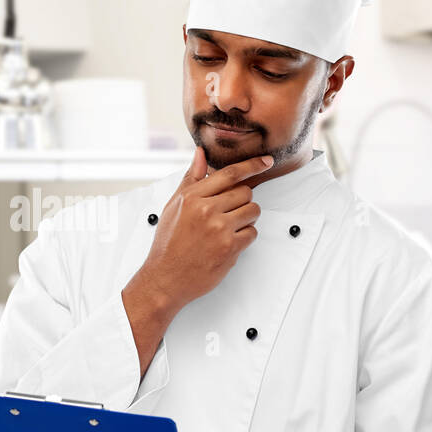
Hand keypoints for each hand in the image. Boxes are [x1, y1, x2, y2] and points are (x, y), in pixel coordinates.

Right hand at [129, 146, 269, 313]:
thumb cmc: (169, 242)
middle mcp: (206, 210)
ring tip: (228, 228)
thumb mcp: (174, 206)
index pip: (229, 173)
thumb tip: (200, 154)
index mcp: (192, 197)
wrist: (166, 277)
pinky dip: (245, 237)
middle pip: (245, 192)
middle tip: (227, 213)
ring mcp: (219, 229)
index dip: (252, 165)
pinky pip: (253, 232)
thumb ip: (191, 179)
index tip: (265, 161)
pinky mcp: (229, 248)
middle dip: (241, 201)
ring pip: (253, 211)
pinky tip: (228, 242)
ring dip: (246, 218)